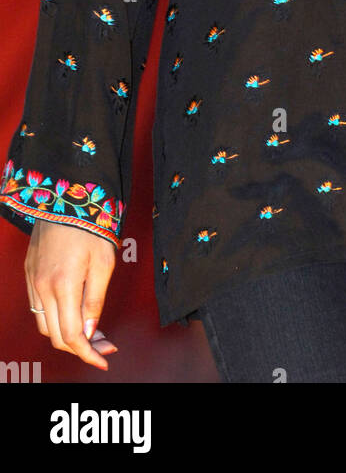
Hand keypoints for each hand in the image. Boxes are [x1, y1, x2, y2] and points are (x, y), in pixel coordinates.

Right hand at [25, 219, 118, 368]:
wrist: (65, 197)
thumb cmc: (90, 227)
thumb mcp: (104, 263)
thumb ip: (95, 300)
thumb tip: (91, 331)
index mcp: (63, 286)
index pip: (72, 336)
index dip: (88, 353)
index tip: (103, 359)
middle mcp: (42, 288)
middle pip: (55, 336)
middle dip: (80, 347)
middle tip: (104, 344)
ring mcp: (33, 281)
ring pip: (44, 324)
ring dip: (66, 334)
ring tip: (92, 330)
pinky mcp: (29, 274)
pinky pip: (38, 307)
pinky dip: (54, 318)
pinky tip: (72, 312)